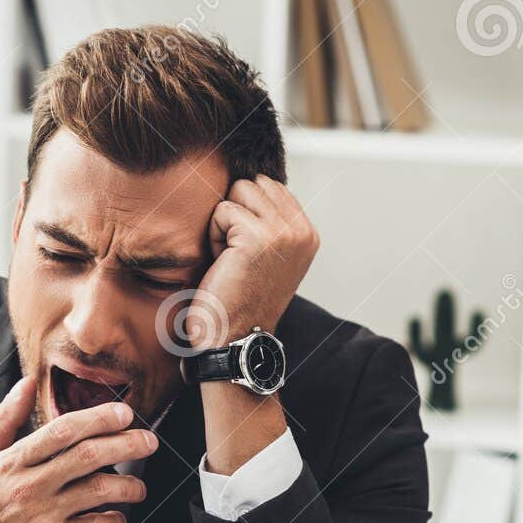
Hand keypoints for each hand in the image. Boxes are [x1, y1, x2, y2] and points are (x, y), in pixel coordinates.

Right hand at [0, 377, 157, 522]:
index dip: (99, 418)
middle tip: (147, 441)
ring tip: (138, 487)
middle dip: (126, 443)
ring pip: (98, 491)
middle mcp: (29, 486)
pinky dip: (114, 522)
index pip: (63, 430)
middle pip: (89, 455)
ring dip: (128, 485)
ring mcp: (42, 516)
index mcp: (12, 462)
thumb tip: (25, 385)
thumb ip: (3, 420)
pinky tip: (117, 518)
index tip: (122, 413)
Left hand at [189, 176, 317, 349]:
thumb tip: (252, 182)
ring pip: (239, 191)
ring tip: (231, 258)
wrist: (233, 340)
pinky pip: (222, 210)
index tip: (248, 251)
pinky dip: (214, 236)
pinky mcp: (256, 237)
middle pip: (254, 183)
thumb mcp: (270, 256)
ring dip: (224, 223)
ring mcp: (282, 233)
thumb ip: (272, 221)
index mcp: (308, 234)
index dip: (248, 212)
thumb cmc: (241, 300)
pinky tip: (224, 263)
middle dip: (236, 213)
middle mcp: (301, 231)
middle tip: (236, 255)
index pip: (272, 186)